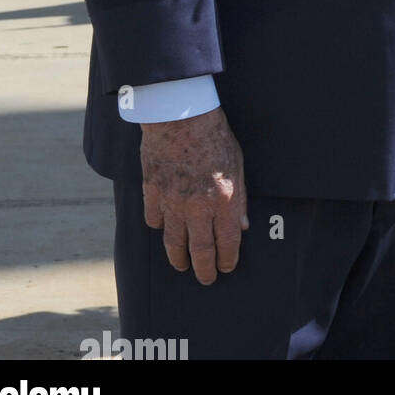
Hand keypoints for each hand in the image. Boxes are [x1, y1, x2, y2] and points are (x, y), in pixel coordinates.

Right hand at [139, 107, 248, 283]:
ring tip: (182, 265)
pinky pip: (154, 220)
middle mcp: (197, 206)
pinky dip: (160, 227)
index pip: (227, 243)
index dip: (227, 260)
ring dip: (179, 259)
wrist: (181, 115)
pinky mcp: (152, 192)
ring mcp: (172, 202)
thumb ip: (239, 198)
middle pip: (200, 251)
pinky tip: (165, 228)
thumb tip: (242, 225)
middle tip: (206, 279)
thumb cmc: (214, 135)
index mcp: (223, 199)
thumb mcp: (238, 164)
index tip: (227, 267)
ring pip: (174, 243)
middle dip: (204, 270)